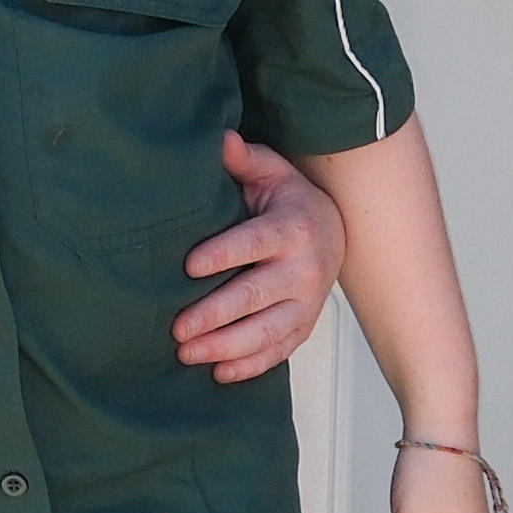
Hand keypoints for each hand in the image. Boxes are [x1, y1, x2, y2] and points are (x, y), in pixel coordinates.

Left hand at [172, 133, 340, 380]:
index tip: (189, 267)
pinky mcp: (304, 326)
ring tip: (186, 354)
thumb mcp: (270, 172)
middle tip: (176, 328)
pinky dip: (251, 366)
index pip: (254, 243)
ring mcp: (307, 303)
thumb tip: (220, 139)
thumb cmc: (289, 201)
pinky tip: (218, 373)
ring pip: (267, 331)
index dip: (223, 255)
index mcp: (293, 228)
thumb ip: (244, 159)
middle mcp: (304, 269)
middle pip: (257, 296)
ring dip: (226, 347)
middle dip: (215, 314)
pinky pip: (279, 352)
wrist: (336, 232)